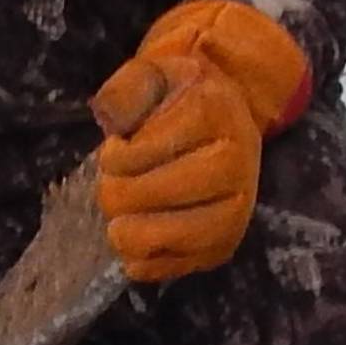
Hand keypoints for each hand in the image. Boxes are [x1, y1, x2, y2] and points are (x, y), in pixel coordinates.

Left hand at [88, 0, 310, 283]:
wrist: (227, 122)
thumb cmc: (180, 100)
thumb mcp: (152, 75)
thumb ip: (126, 91)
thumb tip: (110, 121)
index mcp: (214, 113)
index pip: (137, 155)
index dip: (113, 157)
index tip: (119, 147)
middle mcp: (235, 165)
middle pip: (143, 196)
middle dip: (114, 190)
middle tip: (119, 180)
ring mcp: (235, 212)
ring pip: (154, 238)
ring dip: (123, 227)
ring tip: (127, 209)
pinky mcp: (224, 247)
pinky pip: (166, 269)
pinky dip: (140, 256)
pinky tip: (140, 231)